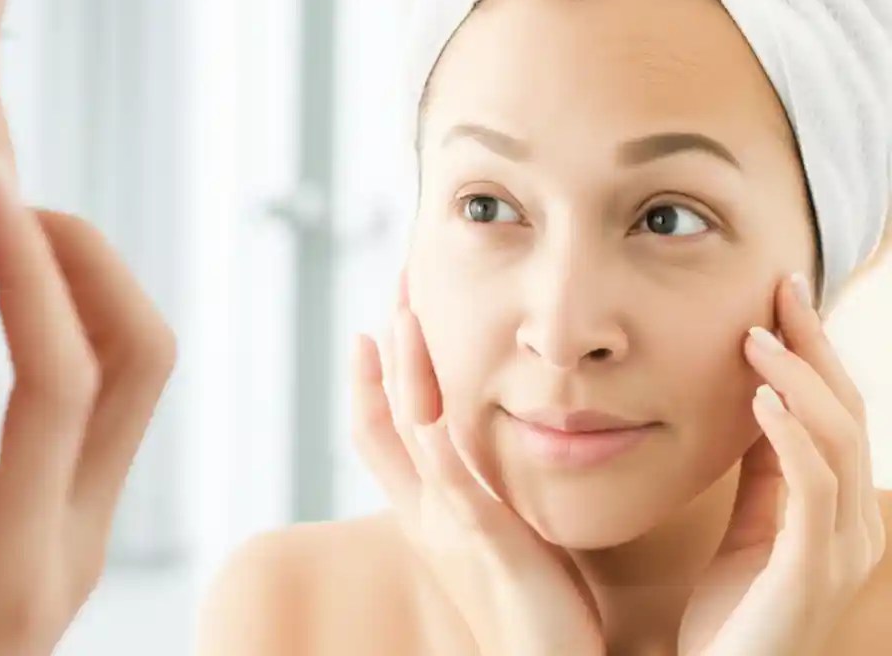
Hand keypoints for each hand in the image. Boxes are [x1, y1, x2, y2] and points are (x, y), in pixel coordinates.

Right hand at [0, 154, 176, 654]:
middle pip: (140, 361)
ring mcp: (74, 523)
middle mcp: (75, 530)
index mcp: (22, 558)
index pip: (63, 380)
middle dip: (90, 260)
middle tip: (2, 199)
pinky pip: (51, 412)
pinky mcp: (48, 517)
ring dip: (70, 292)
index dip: (34, 271)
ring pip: (120, 377)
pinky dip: (12, 348)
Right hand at [350, 279, 603, 655]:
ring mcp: (450, 524)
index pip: (383, 436)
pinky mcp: (486, 539)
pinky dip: (436, 436)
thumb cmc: (538, 617)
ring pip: (414, 432)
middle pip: (387, 420)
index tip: (374, 331)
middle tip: (395, 291)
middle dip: (386, 354)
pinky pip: (454, 478)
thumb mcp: (505, 542)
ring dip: (407, 371)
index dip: (370, 383)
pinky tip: (433, 398)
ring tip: (406, 314)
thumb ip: (493, 502)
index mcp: (429, 514)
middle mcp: (426, 514)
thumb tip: (499, 465)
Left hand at [678, 274, 885, 655]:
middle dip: (815, 346)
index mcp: (838, 511)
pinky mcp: (810, 569)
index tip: (781, 296)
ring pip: (837, 441)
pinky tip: (761, 399)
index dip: (814, 352)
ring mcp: (839, 547)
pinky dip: (791, 436)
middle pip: (847, 413)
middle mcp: (853, 524)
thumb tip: (756, 406)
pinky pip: (812, 488)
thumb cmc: (736, 621)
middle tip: (781, 289)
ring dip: (797, 380)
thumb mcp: (749, 531)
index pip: (834, 412)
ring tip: (755, 336)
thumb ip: (762, 476)